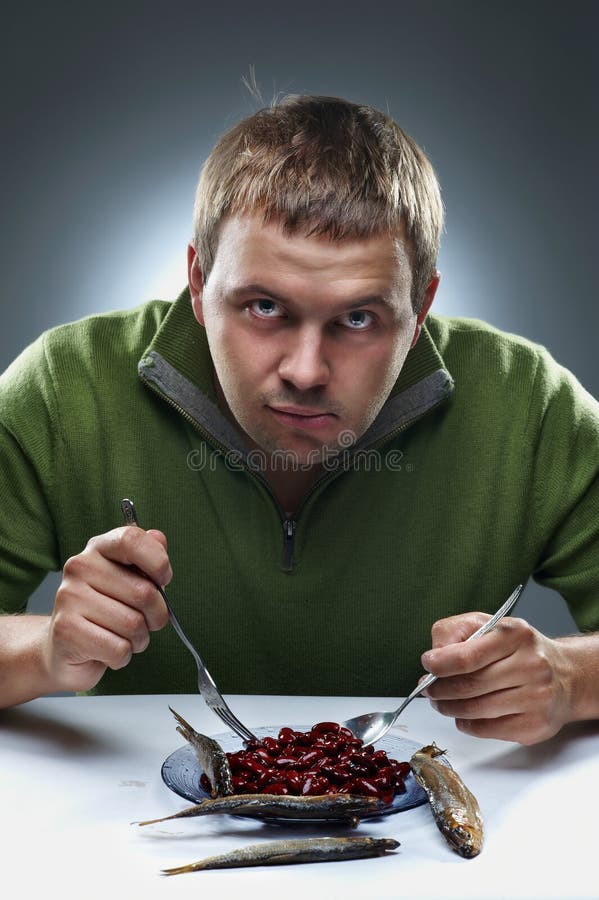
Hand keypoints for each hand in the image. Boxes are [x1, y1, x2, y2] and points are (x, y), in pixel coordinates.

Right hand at [42, 526, 171, 691]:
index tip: (163, 580)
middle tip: (147, 622)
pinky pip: (118, 648)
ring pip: (133, 624)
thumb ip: (148, 558)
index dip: (157, 562)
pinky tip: (109, 651)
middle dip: (157, 615)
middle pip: (143, 592)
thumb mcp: (130, 580)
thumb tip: (159, 538)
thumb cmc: (106, 611)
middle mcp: (79, 567)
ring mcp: (69, 598)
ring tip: (125, 637)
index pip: (131, 540)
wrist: (63, 648)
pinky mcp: (66, 631)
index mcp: (98, 549)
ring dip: (139, 639)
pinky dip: (123, 656)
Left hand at [420, 612, 572, 744]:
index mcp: (515, 635)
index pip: (467, 656)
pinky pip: (486, 729)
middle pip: (469, 685)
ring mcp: (536, 697)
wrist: (564, 676)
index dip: (440, 664)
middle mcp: (531, 665)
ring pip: (475, 710)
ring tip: (441, 701)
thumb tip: (435, 655)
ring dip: (448, 707)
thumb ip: (456, 632)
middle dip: (439, 689)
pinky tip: (464, 714)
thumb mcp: (489, 626)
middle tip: (428, 688)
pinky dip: (467, 724)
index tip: (428, 664)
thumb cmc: (518, 650)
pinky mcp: (535, 725)